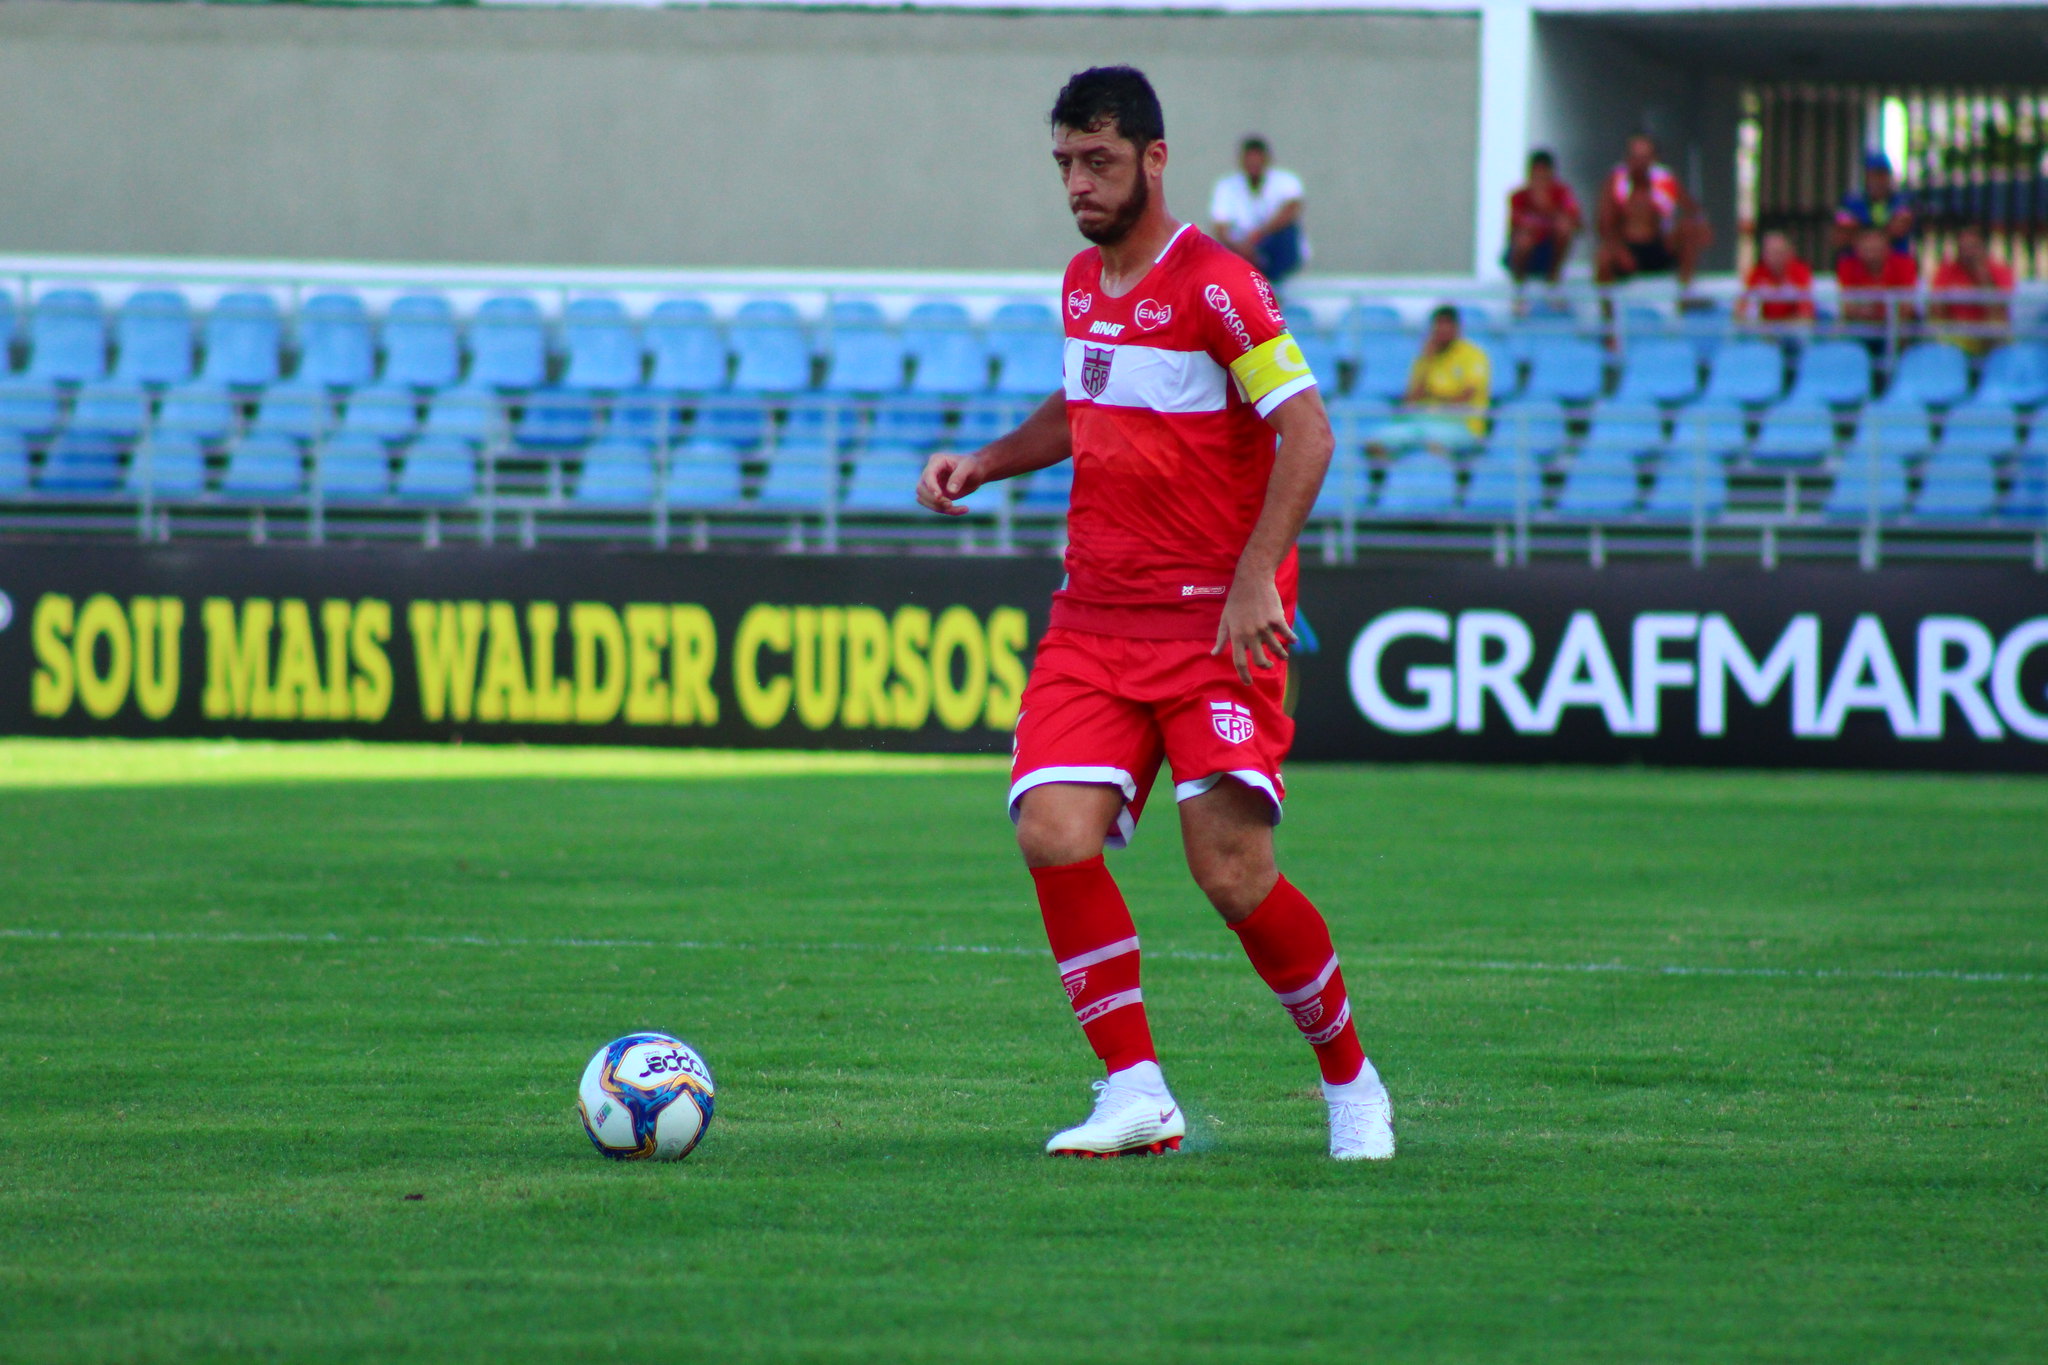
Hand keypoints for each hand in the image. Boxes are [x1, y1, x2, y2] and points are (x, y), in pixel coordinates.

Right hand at [916, 451, 982, 516]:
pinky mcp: (936, 496)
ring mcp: (931, 485)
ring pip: (924, 500)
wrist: (977, 472)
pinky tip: (964, 509)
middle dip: (933, 500)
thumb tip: (950, 491)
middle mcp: (930, 473)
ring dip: (939, 508)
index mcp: (936, 461)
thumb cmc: (973, 465)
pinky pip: (935, 506)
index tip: (939, 496)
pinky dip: (947, 511)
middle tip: (950, 504)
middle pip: (921, 489)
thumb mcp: (969, 467)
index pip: (928, 475)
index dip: (931, 486)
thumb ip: (959, 476)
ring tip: (962, 508)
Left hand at [1211, 569, 1294, 684]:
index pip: (1239, 661)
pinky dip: (1292, 639)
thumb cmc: (1236, 599)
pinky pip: (1287, 634)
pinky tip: (1294, 642)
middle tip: (1269, 666)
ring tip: (1284, 656)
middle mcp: (1250, 633)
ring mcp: (1264, 626)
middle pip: (1260, 660)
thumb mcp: (1225, 619)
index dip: (1244, 675)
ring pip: (1276, 649)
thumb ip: (1221, 638)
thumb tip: (1214, 654)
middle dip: (1266, 667)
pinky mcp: (1276, 618)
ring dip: (1282, 655)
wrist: (1252, 579)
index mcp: (1236, 635)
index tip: (1248, 683)